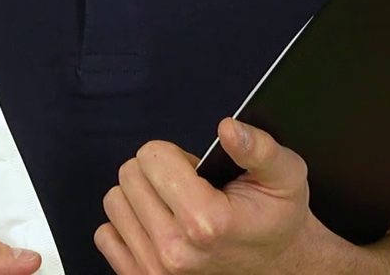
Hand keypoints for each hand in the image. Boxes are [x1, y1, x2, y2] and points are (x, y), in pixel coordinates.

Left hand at [95, 118, 331, 273]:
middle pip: (130, 175)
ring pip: (114, 202)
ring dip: (141, 197)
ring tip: (175, 206)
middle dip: (157, 172)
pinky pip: (105, 234)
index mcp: (206, 222)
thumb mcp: (284, 176)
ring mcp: (156, 270)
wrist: (277, 266)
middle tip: (189, 189)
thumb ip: (258, 148)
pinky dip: (127, 224)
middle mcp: (176, 251)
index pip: (152, 156)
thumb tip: (228, 128)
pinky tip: (157, 225)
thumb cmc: (275, 220)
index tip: (197, 171)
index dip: (174, 155)